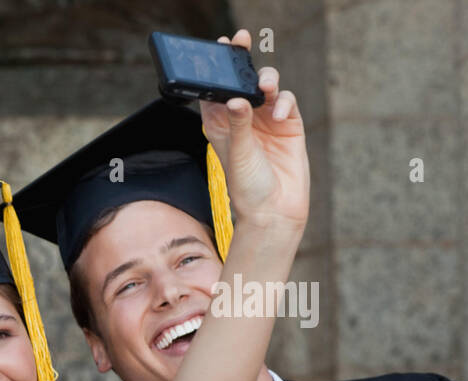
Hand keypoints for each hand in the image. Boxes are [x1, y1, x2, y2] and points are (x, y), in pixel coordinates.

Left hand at [198, 29, 309, 231]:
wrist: (275, 211)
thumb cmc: (248, 187)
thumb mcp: (238, 154)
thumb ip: (238, 124)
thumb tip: (236, 99)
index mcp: (221, 124)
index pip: (216, 90)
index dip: (216, 69)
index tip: (219, 47)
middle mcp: (243, 119)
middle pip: (242, 82)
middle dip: (243, 62)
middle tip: (241, 43)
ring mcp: (266, 121)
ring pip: (267, 87)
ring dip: (266, 81)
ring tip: (265, 87)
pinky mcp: (289, 125)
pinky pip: (286, 102)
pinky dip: (284, 103)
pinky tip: (278, 117)